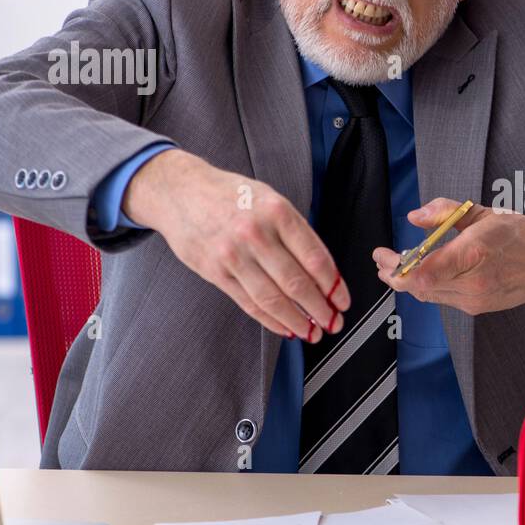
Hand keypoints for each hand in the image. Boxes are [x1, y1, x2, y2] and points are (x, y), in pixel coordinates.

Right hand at [123, 148, 349, 340]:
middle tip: (333, 323)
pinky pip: (248, 303)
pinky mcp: (215, 272)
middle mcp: (256, 233)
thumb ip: (296, 231)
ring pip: (273, 299)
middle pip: (297, 283)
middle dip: (320, 309)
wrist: (181, 191)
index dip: (333, 286)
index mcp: (278, 212)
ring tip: (312, 332)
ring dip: (298, 321)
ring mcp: (233, 255)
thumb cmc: (231, 195)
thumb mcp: (271, 199)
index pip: (315, 258)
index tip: (342, 301)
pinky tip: (285, 328)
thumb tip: (324, 271)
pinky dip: (271, 320)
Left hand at [372, 198, 524, 314]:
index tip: (382, 255)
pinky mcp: (478, 308)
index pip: (424, 273)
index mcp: (474, 252)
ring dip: (410, 283)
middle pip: (420, 288)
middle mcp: (474, 282)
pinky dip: (429, 288)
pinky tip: (425, 275)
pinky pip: (444, 299)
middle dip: (395, 275)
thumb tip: (415, 217)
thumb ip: (445, 212)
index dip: (397, 268)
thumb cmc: (518, 233)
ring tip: (397, 266)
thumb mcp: (481, 212)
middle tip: (382, 261)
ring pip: (429, 296)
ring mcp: (476, 299)